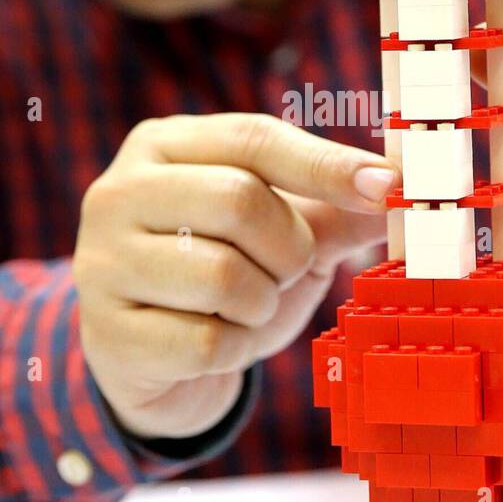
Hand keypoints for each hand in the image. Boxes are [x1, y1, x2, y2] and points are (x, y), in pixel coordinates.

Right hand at [73, 113, 395, 439]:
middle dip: (288, 248)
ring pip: (222, 275)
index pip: (252, 137)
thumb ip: (335, 210)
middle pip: (238, 199)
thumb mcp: (282, 234)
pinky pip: (207, 341)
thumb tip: (399, 192)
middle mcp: (118, 193)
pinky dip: (236, 349)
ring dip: (262, 302)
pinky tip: (219, 343)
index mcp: (161, 146)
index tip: (388, 187)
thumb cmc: (224, 278)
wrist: (158, 365)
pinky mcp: (107, 334)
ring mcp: (102, 263)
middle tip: (288, 272)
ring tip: (248, 306)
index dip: (326, 163)